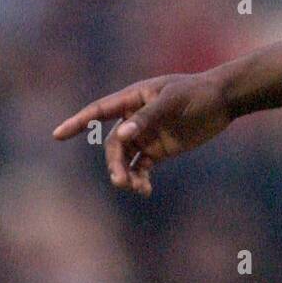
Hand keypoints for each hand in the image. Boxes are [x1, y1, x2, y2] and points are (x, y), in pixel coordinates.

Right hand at [53, 72, 232, 195]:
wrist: (224, 100)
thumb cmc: (198, 92)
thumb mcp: (174, 100)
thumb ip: (148, 117)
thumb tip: (122, 135)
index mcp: (134, 98)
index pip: (100, 110)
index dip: (79, 122)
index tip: (58, 134)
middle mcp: (135, 118)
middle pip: (114, 145)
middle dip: (114, 164)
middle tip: (122, 182)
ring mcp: (146, 135)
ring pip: (124, 159)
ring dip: (125, 175)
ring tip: (136, 188)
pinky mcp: (158, 150)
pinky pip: (140, 168)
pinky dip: (139, 179)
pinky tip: (145, 190)